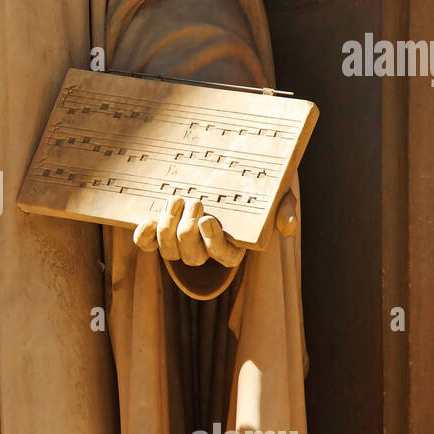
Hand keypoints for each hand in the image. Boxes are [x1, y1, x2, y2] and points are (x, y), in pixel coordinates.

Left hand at [132, 191, 297, 267]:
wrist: (226, 178)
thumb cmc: (255, 193)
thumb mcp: (278, 198)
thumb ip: (285, 210)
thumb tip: (287, 226)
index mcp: (231, 248)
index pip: (221, 256)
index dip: (212, 242)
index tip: (208, 219)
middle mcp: (204, 252)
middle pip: (190, 255)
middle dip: (188, 229)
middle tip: (194, 200)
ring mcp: (179, 245)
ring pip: (169, 251)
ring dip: (169, 226)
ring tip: (177, 200)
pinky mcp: (160, 234)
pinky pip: (147, 244)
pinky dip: (145, 235)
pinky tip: (149, 220)